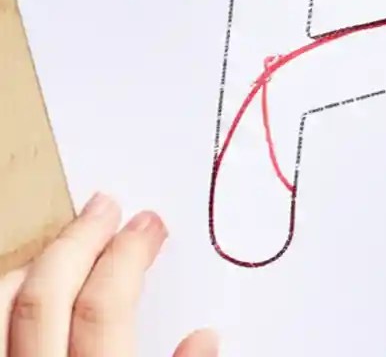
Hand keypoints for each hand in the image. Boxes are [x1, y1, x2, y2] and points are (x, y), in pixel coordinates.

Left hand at [1, 193, 216, 356]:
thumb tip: (204, 339)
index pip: (104, 308)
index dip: (126, 258)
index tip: (147, 227)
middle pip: (47, 296)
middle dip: (80, 241)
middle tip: (106, 208)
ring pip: (2, 306)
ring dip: (36, 264)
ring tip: (67, 240)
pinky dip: (6, 296)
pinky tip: (25, 283)